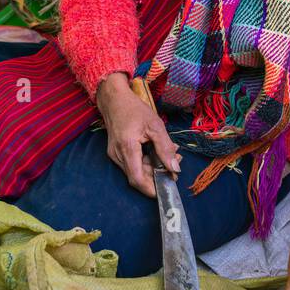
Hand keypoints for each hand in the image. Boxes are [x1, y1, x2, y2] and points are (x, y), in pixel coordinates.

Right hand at [96, 72, 181, 197]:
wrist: (114, 99)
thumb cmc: (134, 109)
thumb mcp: (155, 125)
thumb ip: (165, 148)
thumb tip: (175, 168)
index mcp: (127, 148)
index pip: (137, 179)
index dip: (151, 189)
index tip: (167, 190)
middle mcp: (117, 155)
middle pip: (138, 176)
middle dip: (157, 176)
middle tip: (175, 166)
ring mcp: (115, 155)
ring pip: (136, 171)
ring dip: (154, 168)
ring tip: (172, 155)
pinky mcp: (116, 153)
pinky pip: (132, 164)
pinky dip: (147, 162)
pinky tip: (158, 152)